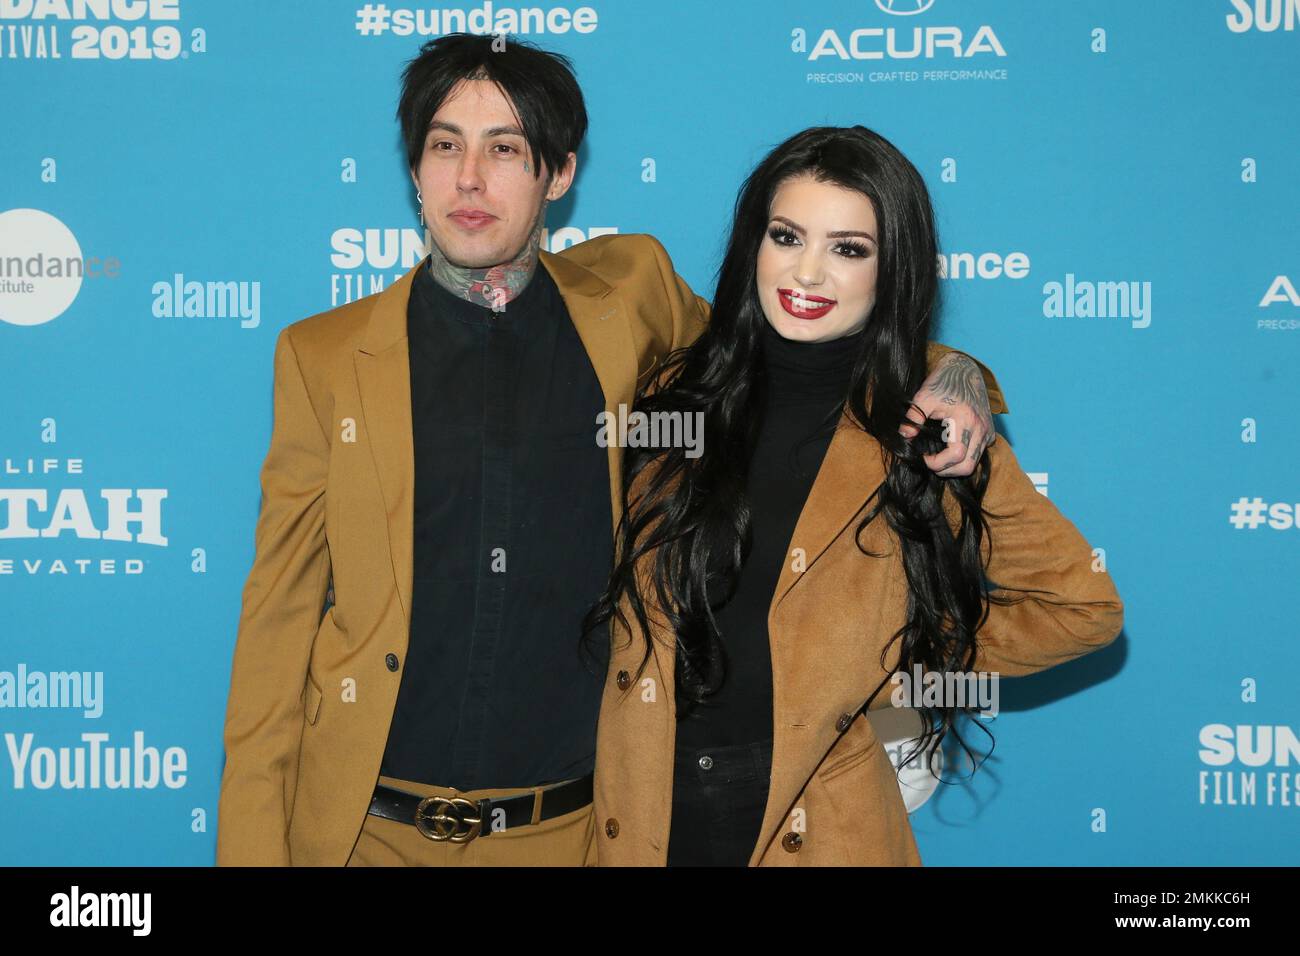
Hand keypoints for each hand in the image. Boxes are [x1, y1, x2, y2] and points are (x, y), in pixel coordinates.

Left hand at [900, 351, 996, 476]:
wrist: (964, 369)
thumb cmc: (943, 382)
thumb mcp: (924, 396)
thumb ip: (913, 417)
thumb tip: (904, 436)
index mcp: (966, 419)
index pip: (955, 455)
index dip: (936, 463)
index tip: (922, 458)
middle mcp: (981, 428)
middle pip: (967, 466)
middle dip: (946, 470)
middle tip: (929, 462)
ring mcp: (987, 431)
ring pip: (974, 463)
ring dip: (954, 466)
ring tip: (937, 458)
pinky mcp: (989, 433)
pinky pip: (978, 454)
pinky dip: (963, 459)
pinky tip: (948, 449)